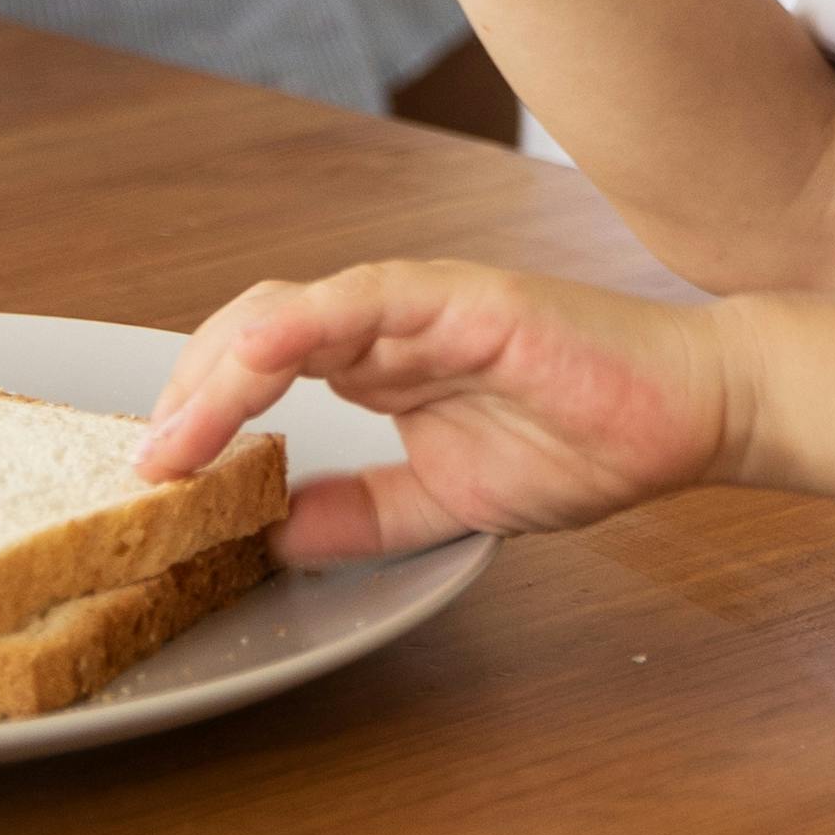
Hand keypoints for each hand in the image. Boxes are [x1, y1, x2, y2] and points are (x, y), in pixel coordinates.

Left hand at [141, 254, 736, 560]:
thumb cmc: (585, 440)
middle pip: (246, 335)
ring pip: (282, 313)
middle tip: (145, 469)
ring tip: (172, 439)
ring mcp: (417, 303)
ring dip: (215, 374)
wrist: (689, 413)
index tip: (155, 483)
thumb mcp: (444, 503)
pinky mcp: (459, 296)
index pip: (258, 371)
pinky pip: (355, 301)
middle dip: (184, 398)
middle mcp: (381, 324)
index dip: (200, 417)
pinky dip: (292, 330)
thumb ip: (365, 515)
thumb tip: (277, 538)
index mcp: (376, 363)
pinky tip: (250, 368)